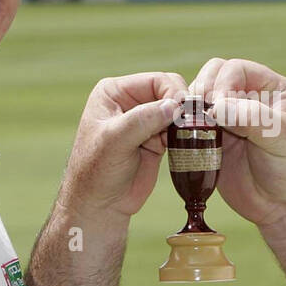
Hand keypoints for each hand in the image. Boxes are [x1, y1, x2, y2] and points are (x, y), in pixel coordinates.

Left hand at [59, 72, 187, 220]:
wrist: (100, 205)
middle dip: (181, 107)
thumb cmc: (97, 171)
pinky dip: (185, 136)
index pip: (155, 80)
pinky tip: (183, 145)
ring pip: (178, 111)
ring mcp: (145, 120)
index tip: (181, 111)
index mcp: (114, 92)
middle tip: (188, 125)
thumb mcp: (115, 141)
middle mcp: (131, 101)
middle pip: (170, 91)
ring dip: (185, 122)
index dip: (173, 92)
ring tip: (186, 136)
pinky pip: (179, 130)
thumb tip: (175, 105)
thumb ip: (143, 120)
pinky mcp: (157, 139)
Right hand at [190, 58, 285, 229]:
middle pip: (213, 77)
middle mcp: (248, 100)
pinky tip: (188, 139)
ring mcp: (229, 121)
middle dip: (203, 91)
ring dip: (192, 109)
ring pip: (200, 101)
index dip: (223, 82)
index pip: (237, 69)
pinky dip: (186, 129)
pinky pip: (193, 127)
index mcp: (271, 89)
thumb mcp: (282, 138)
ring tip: (193, 127)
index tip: (219, 104)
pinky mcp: (214, 142)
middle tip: (202, 114)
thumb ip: (252, 117)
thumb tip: (217, 105)